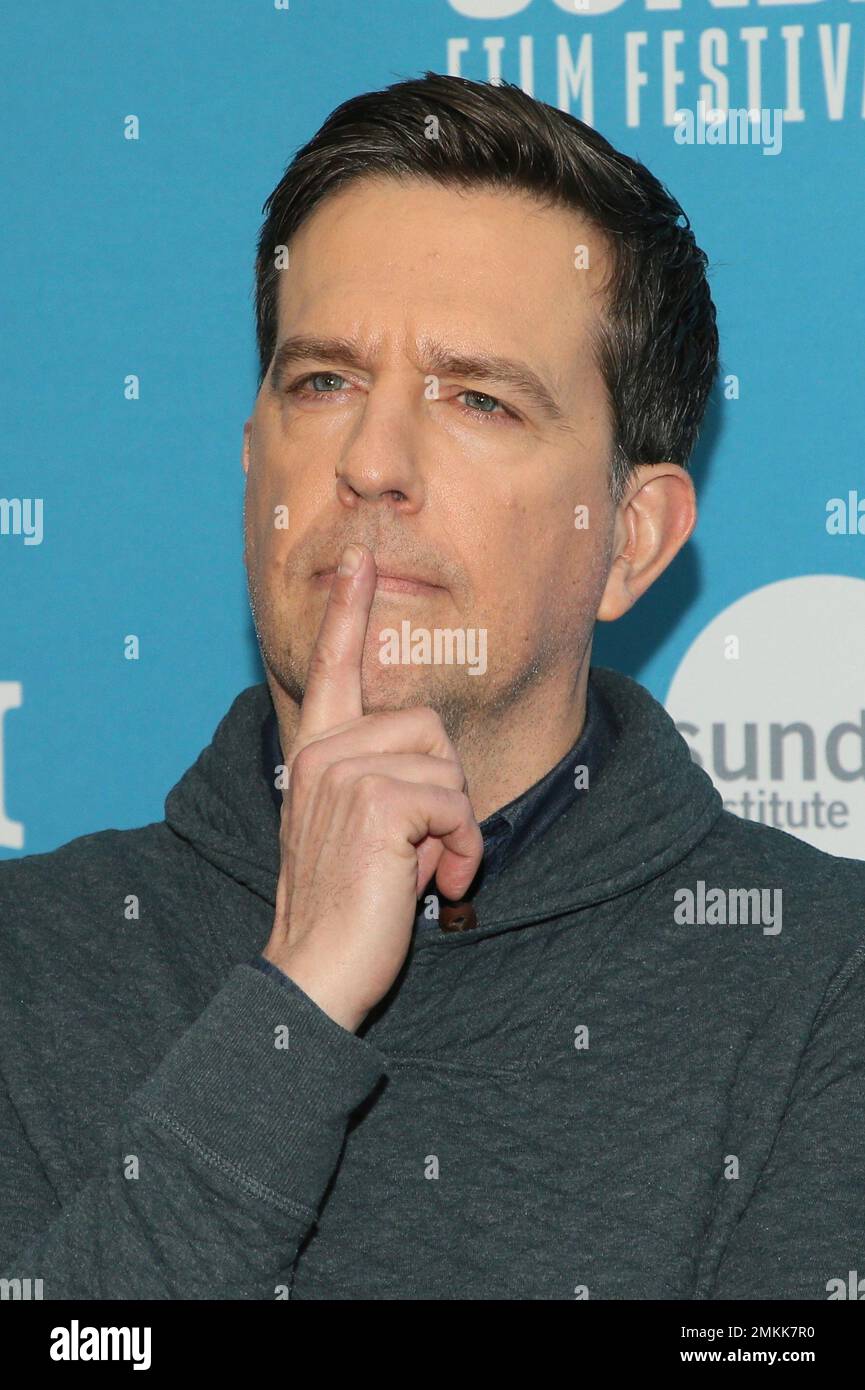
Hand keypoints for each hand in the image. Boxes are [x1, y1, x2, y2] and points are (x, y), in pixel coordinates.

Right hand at [262, 542, 482, 1031]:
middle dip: (446, 794)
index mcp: (316, 755)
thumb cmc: (347, 907)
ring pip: (448, 767)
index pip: (333, 669)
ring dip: (455, 828)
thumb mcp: (358, 832)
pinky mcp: (376, 802)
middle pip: (428, 726)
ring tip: (425, 870)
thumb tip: (442, 784)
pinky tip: (433, 883)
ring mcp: (345, 775)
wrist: (314, 970)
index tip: (360, 561)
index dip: (349, 613)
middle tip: (424, 851)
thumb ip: (385, 786)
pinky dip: (459, 849)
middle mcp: (323, 755)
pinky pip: (454, 803)